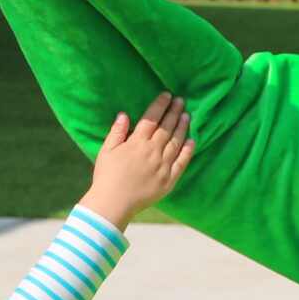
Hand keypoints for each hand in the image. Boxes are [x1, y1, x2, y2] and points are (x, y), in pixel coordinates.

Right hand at [78, 93, 193, 228]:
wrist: (113, 203)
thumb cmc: (106, 177)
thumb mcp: (106, 151)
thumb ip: (117, 132)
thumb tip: (124, 114)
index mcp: (137, 143)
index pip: (152, 119)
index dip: (160, 105)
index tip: (167, 95)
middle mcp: (152, 152)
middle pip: (167, 128)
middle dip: (174, 112)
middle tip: (181, 100)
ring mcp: (163, 166)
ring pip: (176, 142)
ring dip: (182, 127)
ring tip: (187, 115)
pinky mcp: (169, 180)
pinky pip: (182, 163)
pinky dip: (188, 151)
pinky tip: (192, 141)